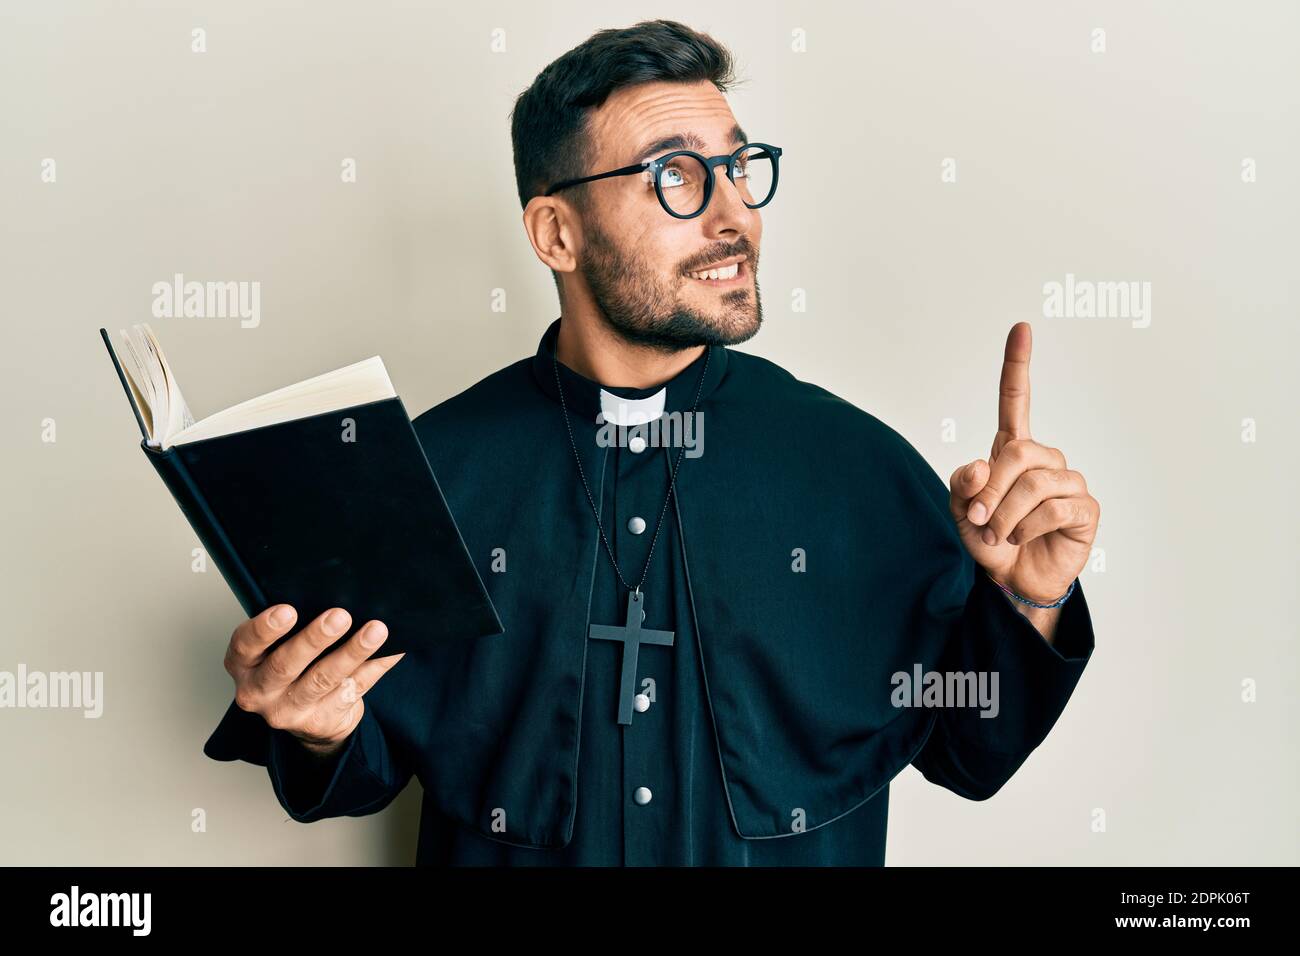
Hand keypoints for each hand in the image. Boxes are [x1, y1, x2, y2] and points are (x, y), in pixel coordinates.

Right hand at [224, 605, 404, 756]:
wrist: (308, 716)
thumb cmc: (293, 666)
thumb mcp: (278, 646)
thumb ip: (293, 626)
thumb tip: (336, 592)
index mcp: (243, 663)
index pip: (246, 644)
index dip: (265, 628)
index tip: (288, 610)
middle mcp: (259, 690)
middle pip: (286, 665)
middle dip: (315, 638)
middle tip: (340, 616)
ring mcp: (289, 711)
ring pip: (323, 679)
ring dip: (352, 652)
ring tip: (374, 631)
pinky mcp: (321, 721)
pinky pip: (354, 688)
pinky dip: (375, 666)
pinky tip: (391, 650)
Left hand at [948, 323, 1099, 604]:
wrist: (1010, 581)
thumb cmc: (989, 540)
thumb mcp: (962, 513)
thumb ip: (963, 486)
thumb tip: (981, 465)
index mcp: (1011, 451)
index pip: (1016, 402)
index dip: (1017, 366)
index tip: (1021, 329)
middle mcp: (1043, 460)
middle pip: (1019, 453)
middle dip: (992, 489)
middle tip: (980, 518)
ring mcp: (1068, 482)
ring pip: (1035, 484)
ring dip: (1007, 516)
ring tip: (1001, 535)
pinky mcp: (1085, 508)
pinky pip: (1055, 509)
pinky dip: (1029, 528)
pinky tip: (1025, 539)